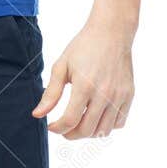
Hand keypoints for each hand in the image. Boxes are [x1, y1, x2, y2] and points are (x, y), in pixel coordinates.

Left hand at [33, 20, 134, 139]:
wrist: (112, 32)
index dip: (57, 128)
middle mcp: (104, 93)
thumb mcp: (62, 66)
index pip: (70, 120)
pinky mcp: (129, 95)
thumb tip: (37, 115)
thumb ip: (51, 93)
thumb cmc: (83, 47)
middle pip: (87, 130)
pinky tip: (97, 117)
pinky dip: (107, 126)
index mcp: (84, 86)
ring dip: (89, 132)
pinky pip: (119, 122)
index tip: (51, 126)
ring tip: (79, 123)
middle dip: (71, 135)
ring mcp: (119, 95)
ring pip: (104, 130)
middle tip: (64, 129)